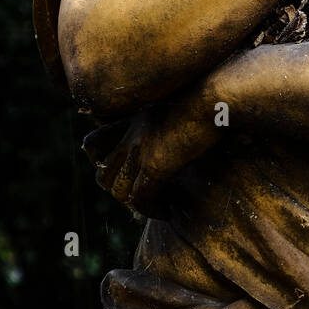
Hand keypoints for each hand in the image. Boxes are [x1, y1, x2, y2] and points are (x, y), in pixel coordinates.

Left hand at [84, 95, 222, 215]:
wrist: (215, 96)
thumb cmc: (211, 98)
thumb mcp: (180, 105)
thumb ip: (169, 120)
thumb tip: (180, 134)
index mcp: (135, 119)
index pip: (93, 143)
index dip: (102, 165)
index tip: (124, 174)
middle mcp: (131, 135)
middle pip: (103, 173)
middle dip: (119, 191)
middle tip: (143, 196)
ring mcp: (141, 151)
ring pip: (117, 190)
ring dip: (135, 204)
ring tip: (155, 205)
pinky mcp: (156, 165)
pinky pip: (140, 198)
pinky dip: (152, 210)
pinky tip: (167, 212)